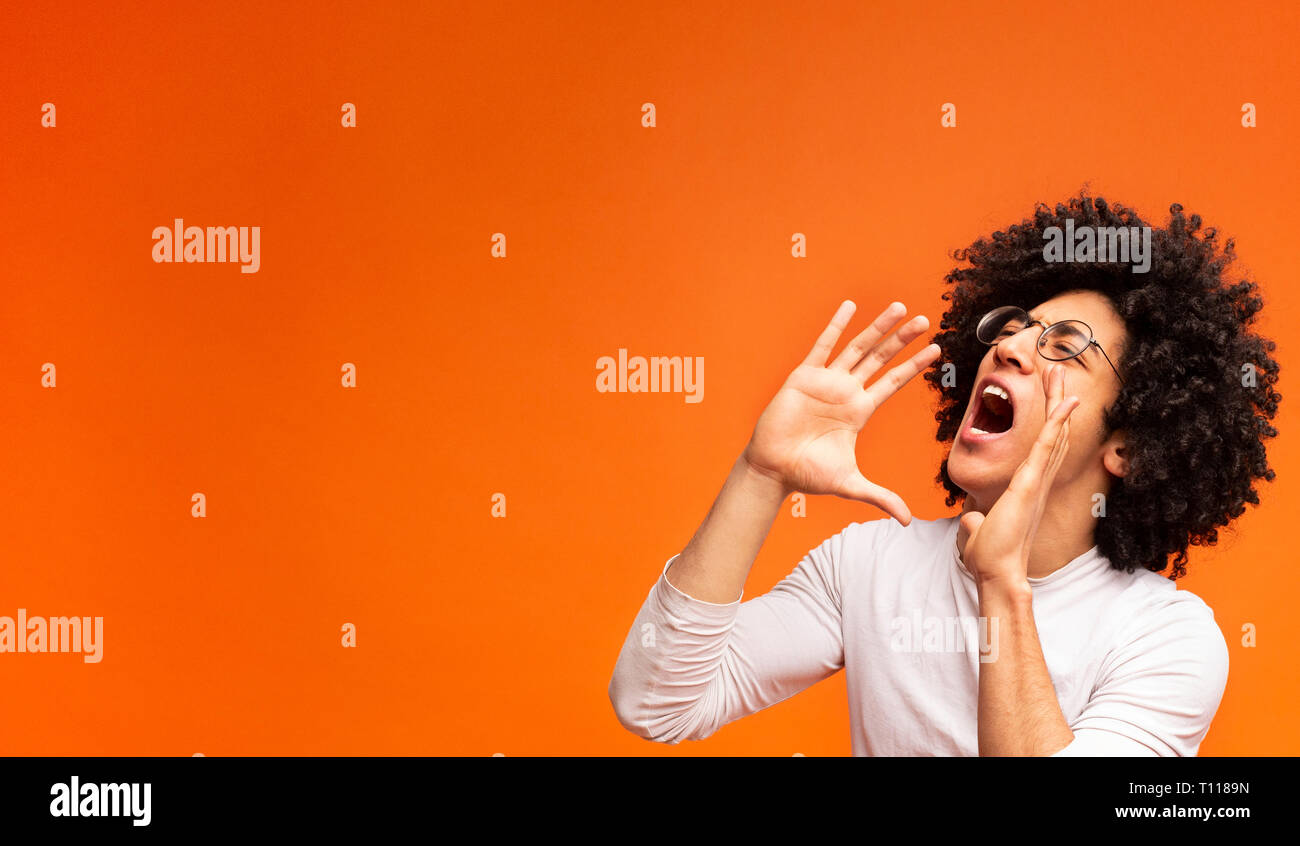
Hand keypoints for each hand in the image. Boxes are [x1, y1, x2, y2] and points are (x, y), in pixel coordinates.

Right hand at [742, 299, 940, 524]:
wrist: (773, 469)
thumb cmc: (807, 475)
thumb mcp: (850, 484)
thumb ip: (879, 497)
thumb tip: (906, 519)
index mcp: (859, 411)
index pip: (893, 383)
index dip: (914, 367)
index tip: (935, 351)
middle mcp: (846, 392)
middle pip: (881, 359)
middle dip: (903, 340)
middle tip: (926, 320)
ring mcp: (826, 382)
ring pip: (858, 348)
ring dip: (879, 328)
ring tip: (900, 308)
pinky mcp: (804, 377)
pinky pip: (822, 346)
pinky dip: (836, 326)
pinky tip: (849, 306)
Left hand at [958, 364, 1079, 585]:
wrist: (997, 574)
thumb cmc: (990, 558)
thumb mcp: (979, 532)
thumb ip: (976, 521)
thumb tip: (969, 519)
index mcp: (1028, 488)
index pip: (1042, 447)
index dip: (1050, 421)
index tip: (1053, 398)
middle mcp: (1039, 482)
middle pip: (1054, 432)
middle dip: (1057, 400)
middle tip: (1058, 370)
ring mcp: (1037, 481)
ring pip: (1054, 432)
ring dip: (1058, 401)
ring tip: (1060, 370)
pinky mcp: (1030, 483)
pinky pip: (1048, 447)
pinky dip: (1058, 422)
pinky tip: (1067, 402)